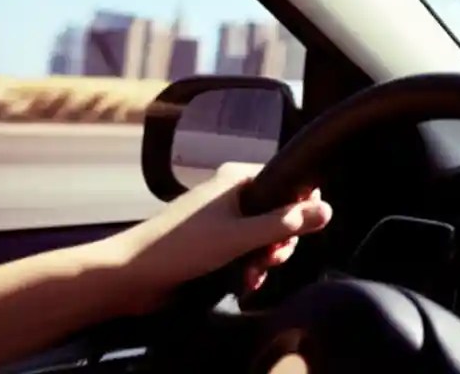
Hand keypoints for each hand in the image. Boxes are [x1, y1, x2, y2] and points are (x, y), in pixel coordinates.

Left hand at [104, 162, 332, 313]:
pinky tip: (246, 281)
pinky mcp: (213, 241)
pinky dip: (250, 264)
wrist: (130, 274)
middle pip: (279, 211)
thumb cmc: (183, 246)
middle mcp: (231, 192)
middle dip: (282, 239)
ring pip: (264, 233)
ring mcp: (222, 217)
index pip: (288, 181)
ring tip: (255, 273)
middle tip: (273, 257)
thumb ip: (286, 223)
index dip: (301, 206)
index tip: (299, 231)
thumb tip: (328, 209)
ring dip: (266, 256)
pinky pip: (246, 248)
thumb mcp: (241, 236)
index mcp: (238, 178)